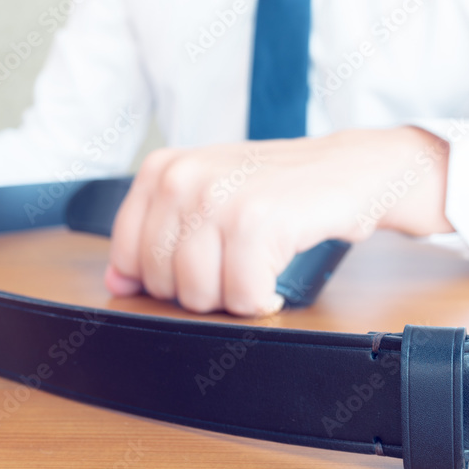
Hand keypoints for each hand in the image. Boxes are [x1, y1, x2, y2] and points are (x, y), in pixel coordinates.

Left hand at [105, 126, 452, 316]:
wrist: (351, 168)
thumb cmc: (280, 187)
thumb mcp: (208, 197)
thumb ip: (157, 237)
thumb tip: (117, 283)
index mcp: (162, 169)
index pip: (128, 258)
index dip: (166, 279)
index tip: (203, 265)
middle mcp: (183, 178)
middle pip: (164, 284)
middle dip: (205, 290)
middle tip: (239, 264)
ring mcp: (219, 198)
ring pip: (201, 296)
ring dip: (237, 297)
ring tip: (258, 267)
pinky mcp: (258, 222)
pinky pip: (244, 297)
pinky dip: (264, 299)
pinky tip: (276, 276)